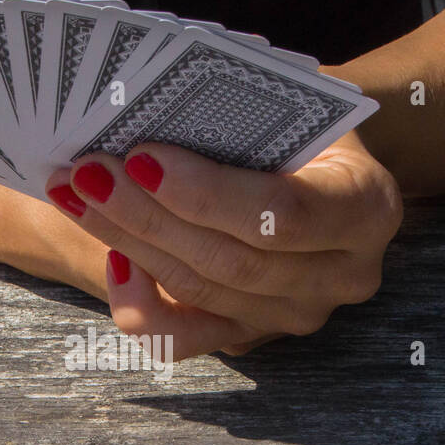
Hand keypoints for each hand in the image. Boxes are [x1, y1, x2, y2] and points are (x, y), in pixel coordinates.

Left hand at [44, 135, 401, 359]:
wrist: (314, 166)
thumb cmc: (297, 123)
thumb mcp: (291, 104)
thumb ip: (240, 110)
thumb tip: (148, 107)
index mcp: (367, 209)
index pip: (285, 214)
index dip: (208, 192)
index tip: (143, 157)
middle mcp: (341, 275)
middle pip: (233, 259)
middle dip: (149, 214)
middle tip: (87, 171)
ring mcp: (294, 314)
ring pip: (200, 290)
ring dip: (129, 241)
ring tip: (78, 194)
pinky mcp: (248, 337)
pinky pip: (182, 339)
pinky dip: (139, 304)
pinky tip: (114, 256)